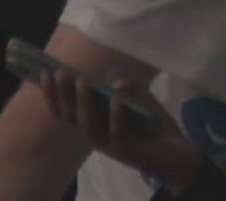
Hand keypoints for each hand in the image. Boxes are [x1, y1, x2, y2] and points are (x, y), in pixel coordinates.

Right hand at [38, 69, 200, 190]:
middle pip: (71, 118)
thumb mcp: (140, 101)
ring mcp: (111, 146)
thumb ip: (128, 88)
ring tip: (84, 81)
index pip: (65, 111)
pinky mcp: (129, 152)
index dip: (52, 94)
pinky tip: (115, 99)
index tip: (45, 72)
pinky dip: (115, 116)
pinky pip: (118, 135)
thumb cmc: (153, 127)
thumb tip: (116, 79)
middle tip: (61, 72)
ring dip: (84, 103)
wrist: (179, 153)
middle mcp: (97, 136)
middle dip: (63, 95)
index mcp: (94, 124)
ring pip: (89, 127)